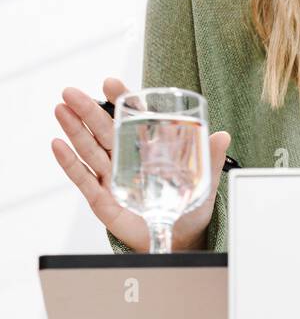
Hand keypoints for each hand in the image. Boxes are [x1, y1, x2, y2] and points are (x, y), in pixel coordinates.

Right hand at [52, 76, 231, 252]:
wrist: (180, 236)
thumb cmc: (187, 204)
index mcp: (148, 147)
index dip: (122, 99)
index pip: (132, 117)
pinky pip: (83, 178)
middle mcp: (126, 158)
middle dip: (87, 109)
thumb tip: (222, 136)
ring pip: (89, 149)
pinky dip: (69, 161)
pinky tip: (57, 144)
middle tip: (70, 91)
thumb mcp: (203, 180)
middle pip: (103, 129)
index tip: (110, 82)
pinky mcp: (102, 199)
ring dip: (73, 129)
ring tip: (60, 109)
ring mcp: (112, 177)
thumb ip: (210, 158)